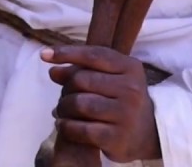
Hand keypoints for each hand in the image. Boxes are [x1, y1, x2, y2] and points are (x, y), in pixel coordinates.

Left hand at [41, 45, 161, 162]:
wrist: (147, 134)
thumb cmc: (121, 100)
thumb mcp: (109, 79)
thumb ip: (82, 71)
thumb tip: (53, 70)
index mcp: (130, 68)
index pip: (94, 55)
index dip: (67, 53)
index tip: (44, 55)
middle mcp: (131, 89)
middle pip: (82, 80)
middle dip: (65, 88)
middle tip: (62, 98)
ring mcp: (126, 114)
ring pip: (80, 104)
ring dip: (63, 108)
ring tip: (61, 112)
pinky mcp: (117, 137)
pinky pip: (81, 129)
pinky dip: (66, 127)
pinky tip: (64, 126)